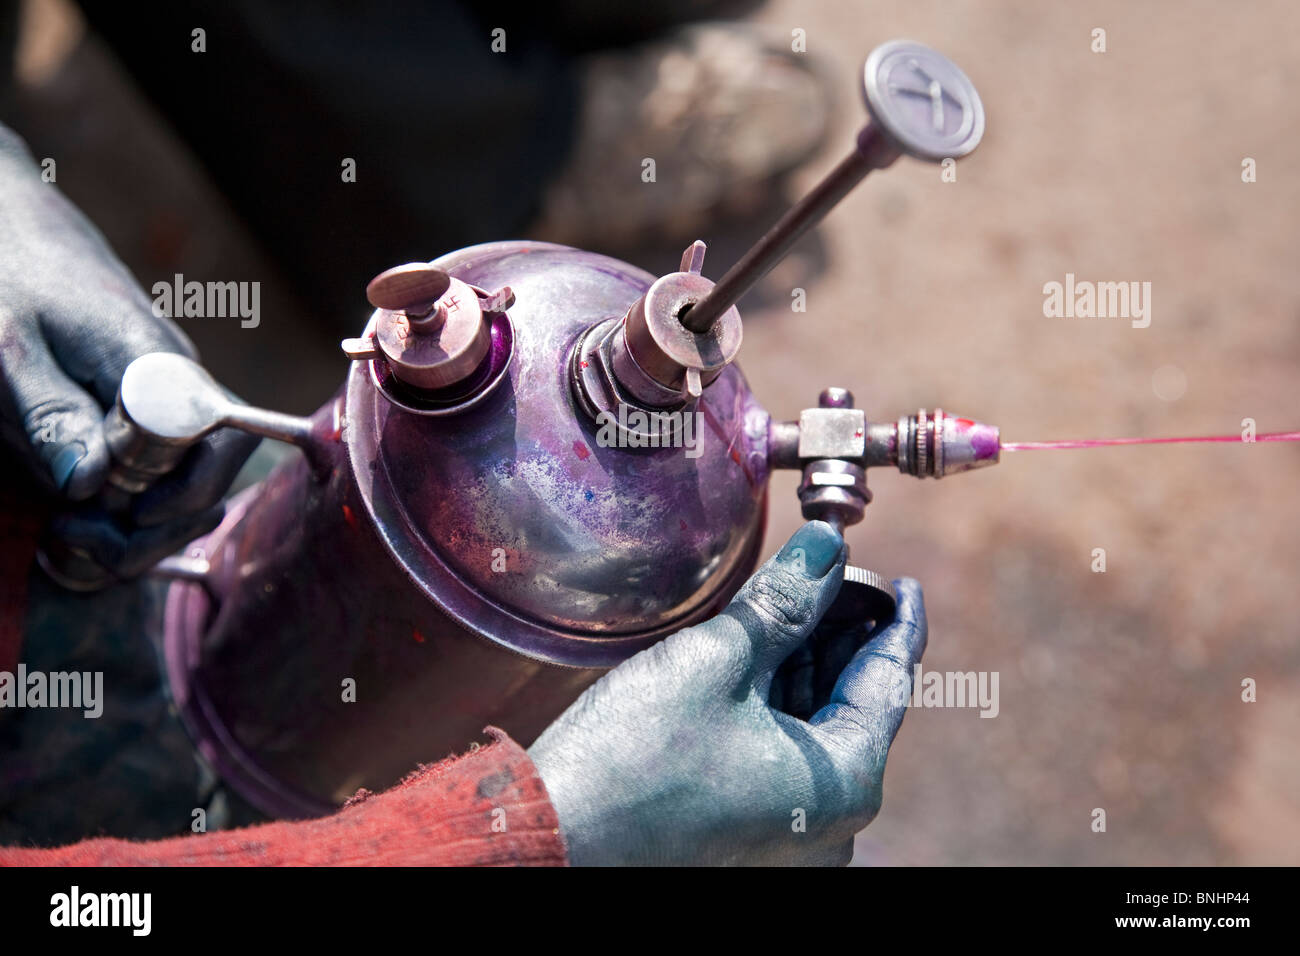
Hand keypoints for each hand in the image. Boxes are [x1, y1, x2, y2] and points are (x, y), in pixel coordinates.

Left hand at [0, 123, 257, 577]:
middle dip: (152, 529)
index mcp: (157, 361)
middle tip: (73, 543)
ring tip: (71, 543)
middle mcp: (180, 384)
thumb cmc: (2, 271)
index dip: (168, 491)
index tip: (98, 508)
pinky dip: (130, 515)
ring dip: (141, 531)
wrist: (7, 219)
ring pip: (189, 487)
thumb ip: (48, 411)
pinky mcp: (145, 415)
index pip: (214, 443)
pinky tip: (79, 526)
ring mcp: (168, 402)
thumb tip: (89, 484)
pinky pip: (162, 477)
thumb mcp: (4, 343)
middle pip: (209, 478)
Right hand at [529, 520, 926, 865]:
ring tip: (788, 607)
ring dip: (803, 669)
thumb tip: (828, 547)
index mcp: (842, 784)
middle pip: (852, 708)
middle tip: (828, 577)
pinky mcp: (744, 837)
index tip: (902, 584)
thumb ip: (784, 603)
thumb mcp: (717, 662)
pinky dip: (774, 706)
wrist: (548, 842)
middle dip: (840, 638)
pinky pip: (779, 758)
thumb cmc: (629, 763)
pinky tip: (755, 660)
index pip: (890, 682)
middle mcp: (828, 826)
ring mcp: (785, 837)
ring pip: (812, 733)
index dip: (896, 621)